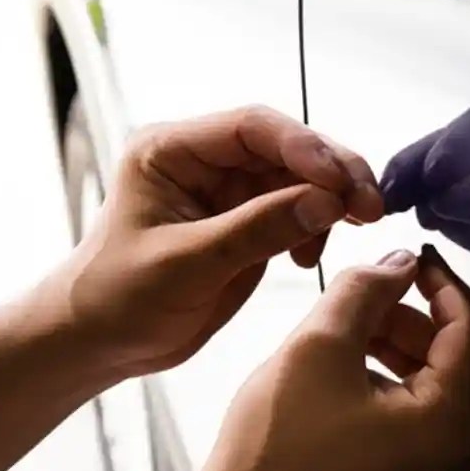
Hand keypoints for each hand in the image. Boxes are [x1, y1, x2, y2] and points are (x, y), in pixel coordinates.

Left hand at [58, 105, 383, 375]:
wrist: (99, 342)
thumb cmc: (118, 298)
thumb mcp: (187, 264)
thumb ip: (258, 229)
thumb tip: (327, 202)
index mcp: (172, 150)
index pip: (251, 128)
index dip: (304, 147)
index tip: (341, 179)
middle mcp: (205, 161)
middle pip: (286, 147)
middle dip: (333, 172)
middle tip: (371, 205)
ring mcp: (229, 191)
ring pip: (301, 177)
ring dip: (335, 198)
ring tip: (360, 225)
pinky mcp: (248, 221)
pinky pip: (299, 209)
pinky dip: (320, 225)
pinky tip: (314, 253)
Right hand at [122, 248, 469, 470]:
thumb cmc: (270, 461)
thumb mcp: (319, 347)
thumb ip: (366, 291)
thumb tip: (400, 263)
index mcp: (450, 429)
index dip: (444, 283)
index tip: (413, 256)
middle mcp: (456, 463)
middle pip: (454, 362)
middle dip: (411, 318)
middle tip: (366, 291)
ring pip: (431, 392)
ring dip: (396, 351)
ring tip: (345, 330)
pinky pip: (414, 425)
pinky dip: (387, 389)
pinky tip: (342, 374)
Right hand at [380, 98, 469, 268]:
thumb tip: (448, 197)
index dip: (456, 146)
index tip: (434, 178)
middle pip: (447, 141)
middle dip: (418, 167)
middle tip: (388, 196)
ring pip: (433, 170)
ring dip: (417, 192)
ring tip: (397, 212)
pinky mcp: (467, 192)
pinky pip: (437, 202)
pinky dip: (436, 217)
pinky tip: (441, 233)